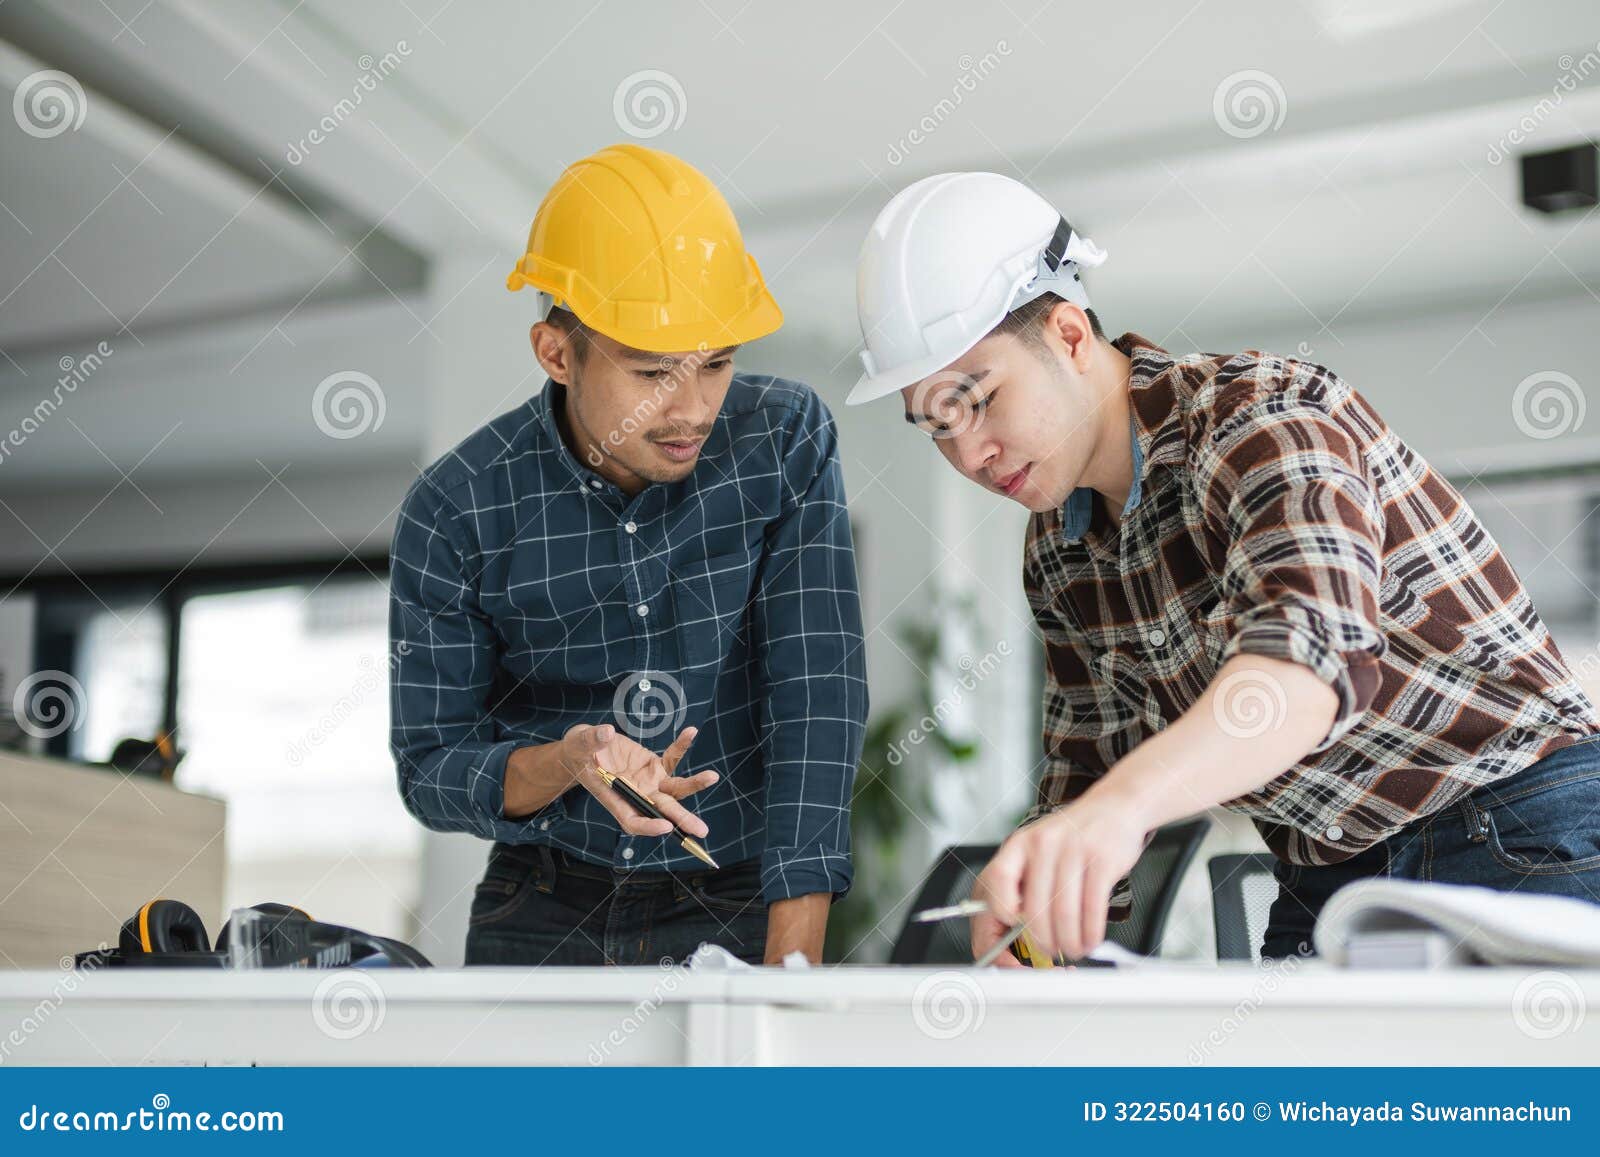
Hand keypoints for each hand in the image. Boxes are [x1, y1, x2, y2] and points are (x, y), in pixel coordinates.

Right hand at [559, 723, 718, 837]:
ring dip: (693, 784)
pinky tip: (690, 732)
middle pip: (661, 810)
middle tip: (701, 830)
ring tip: (712, 777)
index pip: (633, 821)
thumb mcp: (579, 745)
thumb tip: (607, 733)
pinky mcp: (654, 765)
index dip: (649, 827)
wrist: (586, 746)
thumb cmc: (579, 752)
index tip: (665, 825)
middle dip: (681, 819)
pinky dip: (681, 747)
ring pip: (674, 788)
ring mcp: (648, 781)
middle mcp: (636, 794)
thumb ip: (592, 741)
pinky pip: (671, 759)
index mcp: (615, 799)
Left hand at [970, 790, 1149, 961]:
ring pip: (1064, 913)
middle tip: (1051, 951)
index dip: (1001, 911)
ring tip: (1074, 949)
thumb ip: (1025, 879)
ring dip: (1069, 942)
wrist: (1115, 807)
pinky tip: (1091, 939)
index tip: (1012, 928)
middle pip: (1034, 908)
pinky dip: (1091, 932)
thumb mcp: (1040, 846)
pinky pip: (1092, 908)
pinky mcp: (1101, 860)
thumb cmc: (1074, 835)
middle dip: (1043, 941)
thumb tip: (1014, 924)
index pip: (997, 879)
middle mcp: (1043, 844)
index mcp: (1021, 843)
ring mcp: (1073, 850)